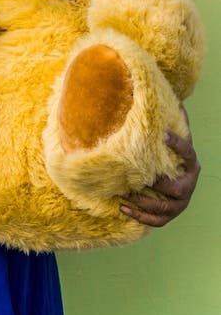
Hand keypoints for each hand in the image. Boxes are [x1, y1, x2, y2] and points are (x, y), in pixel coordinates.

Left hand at [120, 110, 200, 226]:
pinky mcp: (170, 214)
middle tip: (136, 177)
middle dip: (156, 185)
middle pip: (176, 188)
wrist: (175, 177)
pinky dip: (139, 217)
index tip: (161, 134)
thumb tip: (165, 93)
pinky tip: (122, 208)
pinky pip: (156, 221)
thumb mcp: (170, 135)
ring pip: (164, 208)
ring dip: (143, 203)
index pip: (187, 152)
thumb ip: (170, 119)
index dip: (176, 144)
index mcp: (191, 162)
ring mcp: (181, 202)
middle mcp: (189, 183)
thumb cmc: (167, 152)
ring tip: (123, 193)